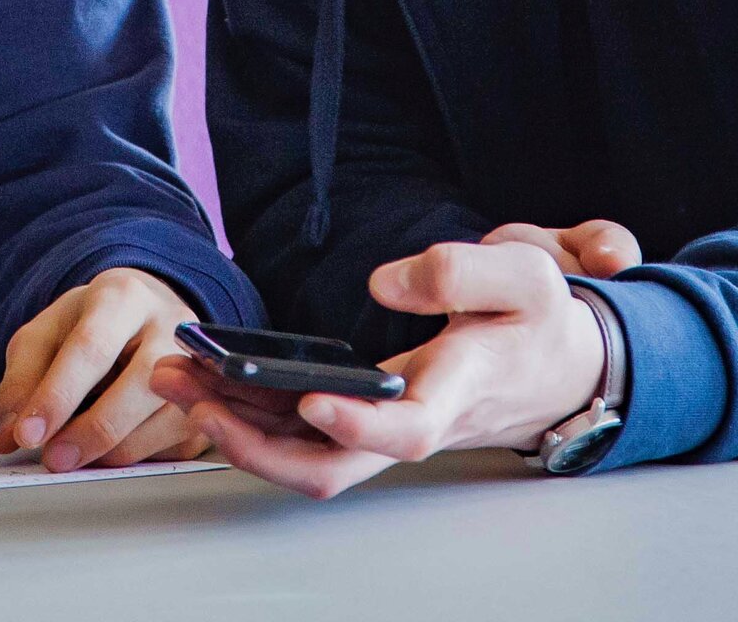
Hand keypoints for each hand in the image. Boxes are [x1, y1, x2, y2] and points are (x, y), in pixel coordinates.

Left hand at [0, 268, 209, 470]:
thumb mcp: (46, 333)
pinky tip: (117, 447)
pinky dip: (144, 455)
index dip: (58, 396)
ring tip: (82, 455)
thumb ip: (22, 379)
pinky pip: (180, 439)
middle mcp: (172, 322)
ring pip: (168, 416)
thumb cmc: (92, 323)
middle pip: (143, 381)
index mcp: (124, 296)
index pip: (92, 347)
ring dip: (118, 450)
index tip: (27, 435)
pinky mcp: (208, 396)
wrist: (145, 309)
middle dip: (94, 429)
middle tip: (55, 458)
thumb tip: (12, 434)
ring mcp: (198, 359)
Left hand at [150, 217, 640, 500]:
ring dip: (234, 422)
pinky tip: (213, 378)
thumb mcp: (529, 274)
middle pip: (329, 467)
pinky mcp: (368, 419)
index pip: (406, 428)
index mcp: (460, 389)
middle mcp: (415, 424)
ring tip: (178, 372)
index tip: (311, 398)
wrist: (559, 366)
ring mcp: (386, 429)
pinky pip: (302, 434)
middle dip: (251, 439)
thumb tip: (384, 282)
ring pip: (304, 455)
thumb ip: (462, 270)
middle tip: (192, 390)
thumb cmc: (541, 320)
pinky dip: (251, 411)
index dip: (356, 422)